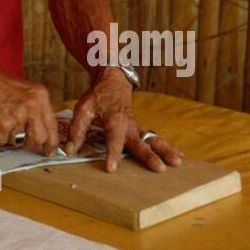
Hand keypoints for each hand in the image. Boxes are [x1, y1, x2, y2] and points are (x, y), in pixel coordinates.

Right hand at [0, 64, 59, 156]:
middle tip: (23, 141)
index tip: (50, 151)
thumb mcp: (26, 90)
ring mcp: (17, 116)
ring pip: (19, 141)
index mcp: (40, 96)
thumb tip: (43, 132)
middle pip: (40, 138)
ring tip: (2, 118)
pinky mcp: (2, 125)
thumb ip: (37, 109)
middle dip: (31, 143)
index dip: (52, 143)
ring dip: (10, 135)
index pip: (52, 125)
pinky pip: (3, 140)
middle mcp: (31, 106)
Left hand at [65, 67, 182, 172]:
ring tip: (177, 164)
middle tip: (159, 169)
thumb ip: (77, 129)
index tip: (112, 168)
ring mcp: (138, 127)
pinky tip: (179, 157)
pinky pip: (156, 138)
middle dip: (149, 156)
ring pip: (154, 140)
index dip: (112, 154)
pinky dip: (168, 147)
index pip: (113, 140)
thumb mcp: (83, 108)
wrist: (113, 81)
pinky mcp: (142, 129)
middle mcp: (129, 125)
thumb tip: (70, 150)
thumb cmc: (98, 97)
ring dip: (166, 151)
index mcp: (114, 120)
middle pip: (140, 142)